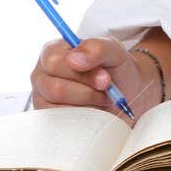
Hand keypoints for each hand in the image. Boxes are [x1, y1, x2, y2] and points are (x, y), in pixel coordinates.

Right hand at [29, 37, 152, 119]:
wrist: (128, 94)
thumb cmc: (116, 70)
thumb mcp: (114, 51)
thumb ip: (96, 48)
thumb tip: (74, 59)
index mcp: (53, 52)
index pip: (54, 62)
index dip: (82, 74)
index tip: (105, 79)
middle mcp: (43, 74)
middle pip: (55, 88)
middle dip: (87, 91)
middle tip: (105, 89)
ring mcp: (43, 97)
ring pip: (58, 107)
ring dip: (87, 103)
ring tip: (100, 97)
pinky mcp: (49, 116)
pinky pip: (61, 122)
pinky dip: (83, 115)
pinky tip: (93, 108)